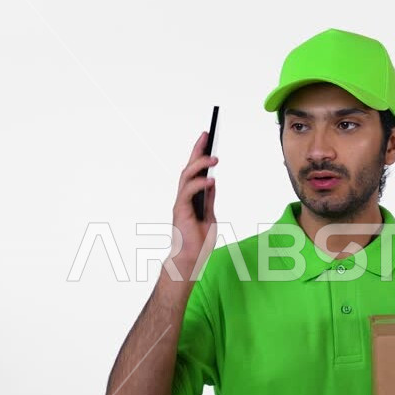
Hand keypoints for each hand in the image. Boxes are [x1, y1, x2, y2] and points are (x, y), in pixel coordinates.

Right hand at [165, 131, 217, 281]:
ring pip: (186, 177)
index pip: (194, 171)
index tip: (206, 137)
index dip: (199, 153)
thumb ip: (208, 200)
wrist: (191, 260)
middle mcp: (183, 197)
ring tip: (214, 157)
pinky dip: (199, 185)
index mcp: (191, 197)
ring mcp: (180, 203)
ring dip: (199, 165)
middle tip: (206, 135)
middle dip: (197, 150)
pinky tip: (211, 180)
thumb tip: (211, 182)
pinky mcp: (180, 211)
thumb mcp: (209, 216)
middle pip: (188, 168)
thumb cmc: (199, 241)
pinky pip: (188, 192)